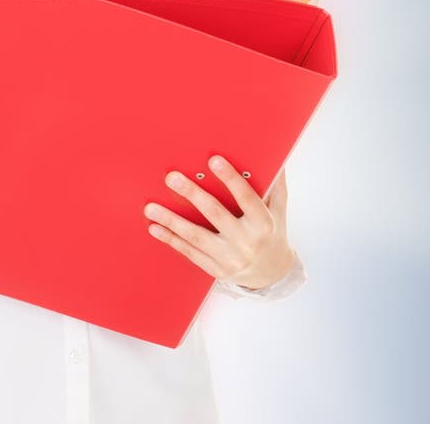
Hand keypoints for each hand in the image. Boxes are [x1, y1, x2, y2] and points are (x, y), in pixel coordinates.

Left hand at [143, 155, 295, 289]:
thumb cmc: (272, 232)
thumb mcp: (278, 209)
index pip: (246, 197)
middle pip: (215, 214)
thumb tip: (276, 155)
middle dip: (192, 194)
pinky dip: (171, 240)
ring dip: (171, 221)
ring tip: (150, 207)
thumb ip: (275, 183)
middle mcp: (246, 242)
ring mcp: (230, 258)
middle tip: (172, 178)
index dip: (230, 178)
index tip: (213, 160)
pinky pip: (190, 252)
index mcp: (263, 223)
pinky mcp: (216, 269)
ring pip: (196, 236)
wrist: (272, 274)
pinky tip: (155, 227)